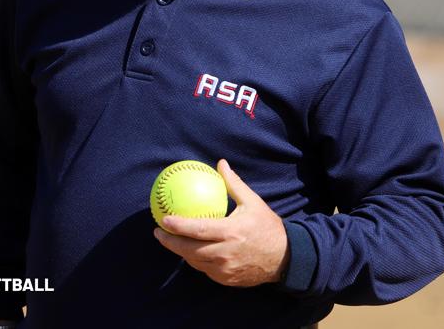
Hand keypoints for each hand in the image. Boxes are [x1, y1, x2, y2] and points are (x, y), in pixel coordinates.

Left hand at [153, 159, 289, 286]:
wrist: (285, 258)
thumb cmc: (267, 226)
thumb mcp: (252, 202)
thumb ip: (233, 184)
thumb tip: (221, 163)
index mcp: (231, 232)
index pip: (198, 230)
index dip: (178, 226)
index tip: (163, 219)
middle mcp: (226, 253)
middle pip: (189, 250)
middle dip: (170, 242)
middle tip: (158, 231)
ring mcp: (225, 269)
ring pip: (195, 261)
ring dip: (181, 251)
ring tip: (169, 240)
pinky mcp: (226, 280)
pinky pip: (205, 269)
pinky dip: (196, 259)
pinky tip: (188, 250)